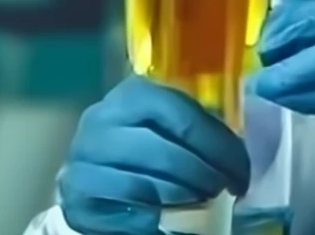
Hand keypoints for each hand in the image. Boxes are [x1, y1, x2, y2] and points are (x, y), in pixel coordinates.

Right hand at [59, 76, 250, 234]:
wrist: (95, 169)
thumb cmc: (147, 141)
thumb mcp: (169, 123)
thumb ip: (196, 128)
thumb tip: (238, 156)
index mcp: (133, 94)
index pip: (183, 116)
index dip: (218, 146)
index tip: (241, 172)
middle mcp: (100, 121)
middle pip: (162, 151)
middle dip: (202, 174)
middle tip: (223, 189)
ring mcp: (81, 160)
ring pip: (142, 185)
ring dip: (180, 198)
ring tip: (201, 201)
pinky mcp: (74, 199)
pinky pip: (121, 214)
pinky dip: (151, 220)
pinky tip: (166, 219)